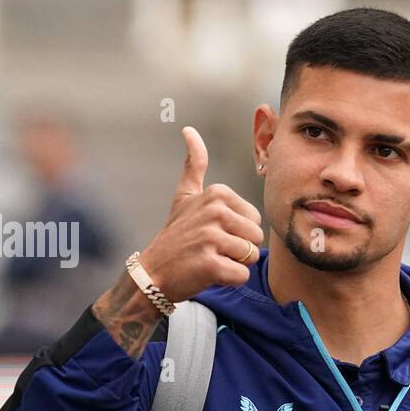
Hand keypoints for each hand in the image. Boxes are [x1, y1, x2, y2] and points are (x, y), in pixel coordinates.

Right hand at [137, 126, 264, 302]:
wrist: (153, 272)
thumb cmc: (176, 236)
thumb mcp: (184, 196)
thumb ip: (193, 165)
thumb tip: (189, 130)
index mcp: (217, 193)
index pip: (255, 219)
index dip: (238, 232)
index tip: (212, 232)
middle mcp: (215, 211)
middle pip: (256, 238)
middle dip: (239, 249)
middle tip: (211, 249)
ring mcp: (211, 238)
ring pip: (251, 256)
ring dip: (234, 264)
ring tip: (209, 259)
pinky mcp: (210, 264)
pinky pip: (241, 275)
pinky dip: (229, 280)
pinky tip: (208, 273)